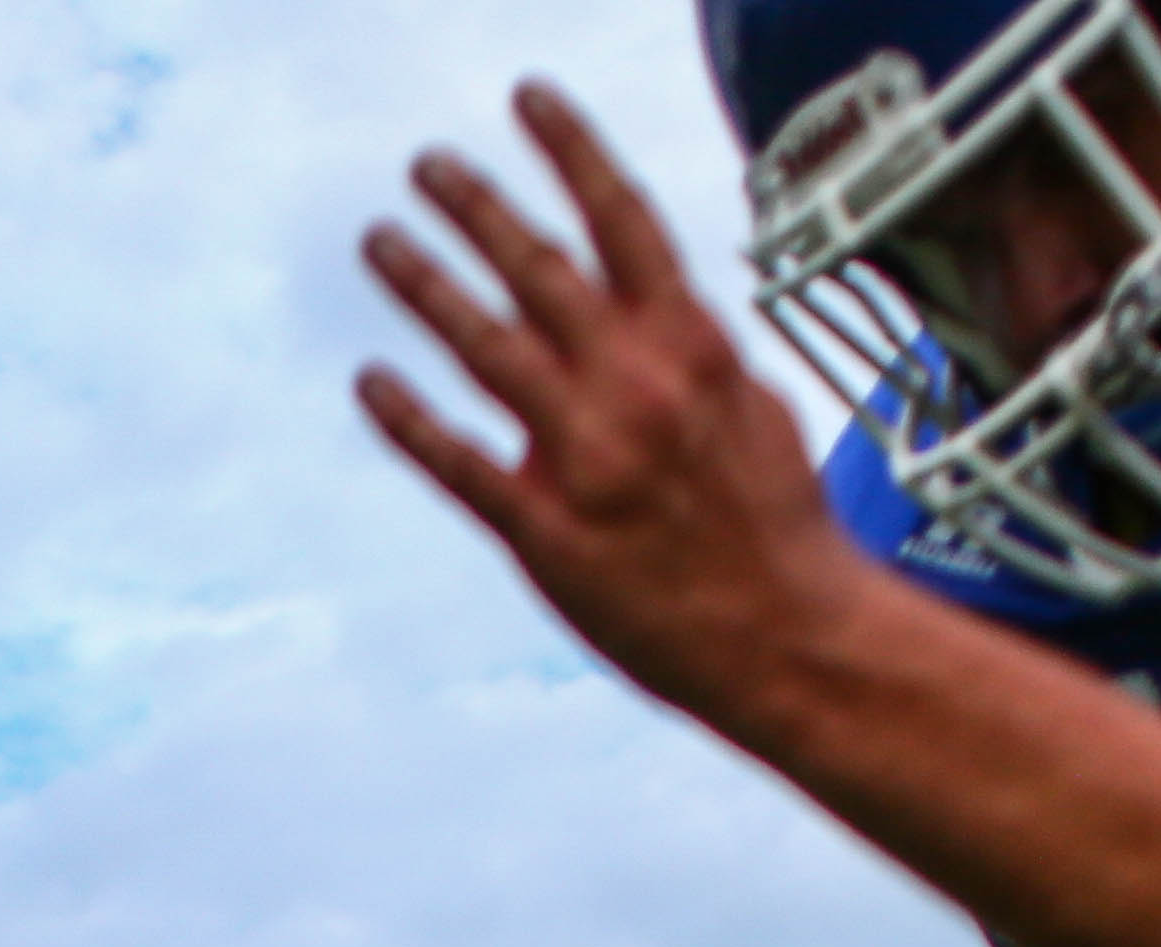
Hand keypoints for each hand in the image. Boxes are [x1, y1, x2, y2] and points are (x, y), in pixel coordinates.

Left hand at [356, 85, 871, 729]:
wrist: (789, 634)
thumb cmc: (774, 523)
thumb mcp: (751, 407)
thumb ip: (689, 353)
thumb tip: (649, 309)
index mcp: (691, 346)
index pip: (621, 220)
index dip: (571, 149)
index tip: (527, 98)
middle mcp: (633, 386)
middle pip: (539, 270)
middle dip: (476, 207)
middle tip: (425, 165)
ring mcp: (585, 457)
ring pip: (487, 348)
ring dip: (426, 286)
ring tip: (381, 240)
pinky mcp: (547, 532)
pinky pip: (461, 464)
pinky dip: (410, 420)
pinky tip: (372, 381)